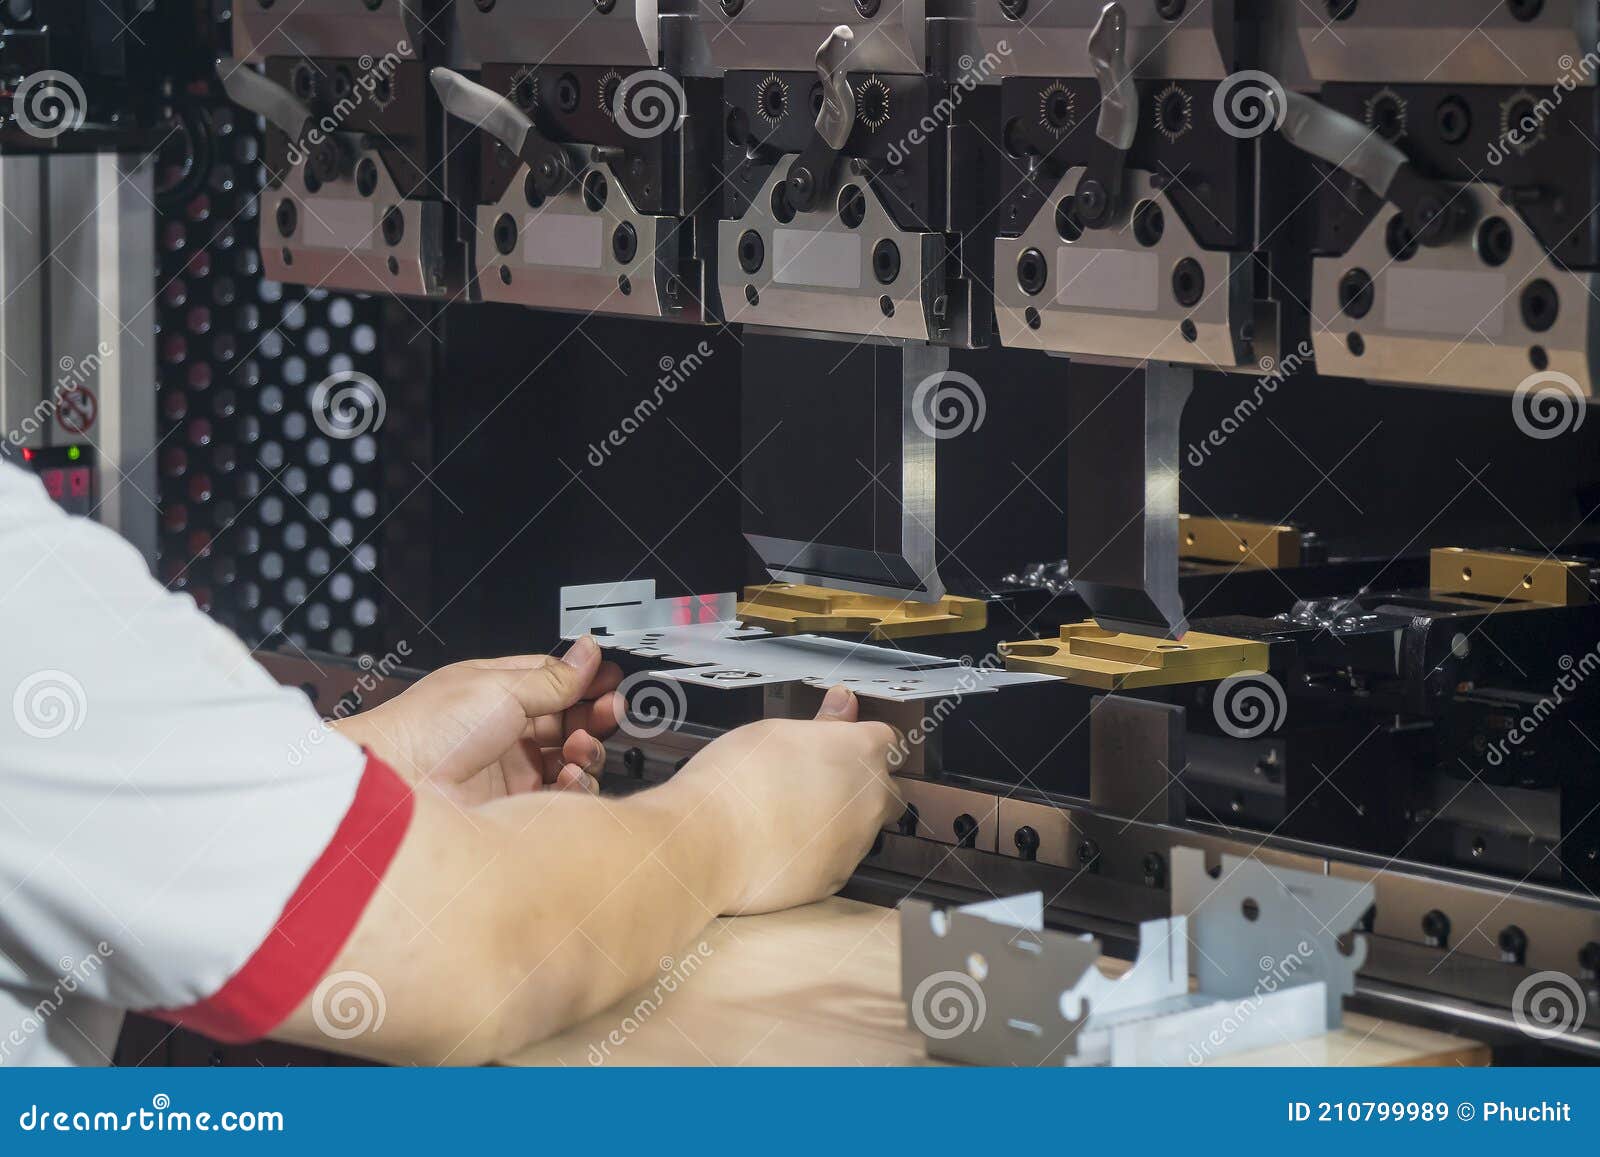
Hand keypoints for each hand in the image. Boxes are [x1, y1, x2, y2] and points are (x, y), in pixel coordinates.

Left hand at [333, 636, 622, 806]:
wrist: (398, 782)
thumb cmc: (428, 727)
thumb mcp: (500, 689)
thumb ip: (553, 676)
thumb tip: (588, 652)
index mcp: (501, 690)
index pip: (559, 681)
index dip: (588, 682)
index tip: (611, 682)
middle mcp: (508, 727)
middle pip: (570, 719)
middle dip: (594, 715)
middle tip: (607, 712)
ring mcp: (513, 766)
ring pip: (570, 757)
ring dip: (585, 749)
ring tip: (577, 746)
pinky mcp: (516, 803)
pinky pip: (561, 793)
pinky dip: (573, 783)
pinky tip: (568, 773)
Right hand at [663, 686, 901, 914]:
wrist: (709, 843)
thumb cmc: (735, 782)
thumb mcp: (777, 732)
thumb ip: (823, 723)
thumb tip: (842, 705)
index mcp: (860, 753)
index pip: (887, 741)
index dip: (862, 743)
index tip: (843, 746)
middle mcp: (870, 799)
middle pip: (886, 789)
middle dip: (861, 787)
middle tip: (817, 783)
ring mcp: (857, 842)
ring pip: (863, 827)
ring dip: (840, 821)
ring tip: (791, 814)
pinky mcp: (837, 878)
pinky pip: (839, 860)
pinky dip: (821, 852)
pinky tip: (787, 843)